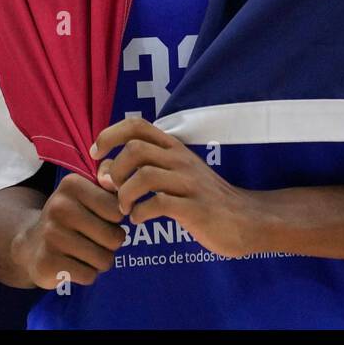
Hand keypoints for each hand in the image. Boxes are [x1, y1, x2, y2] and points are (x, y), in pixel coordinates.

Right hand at [11, 172, 126, 288]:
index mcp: (72, 185)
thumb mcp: (86, 195)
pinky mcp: (47, 263)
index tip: (101, 218)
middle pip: (114, 237)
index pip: (117, 210)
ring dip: (100, 261)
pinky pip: (89, 276)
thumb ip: (109, 188)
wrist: (31, 244)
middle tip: (94, 240)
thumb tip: (122, 197)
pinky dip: (87, 274)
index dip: (116, 220)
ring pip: (104, 259)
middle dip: (111, 244)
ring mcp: (51, 235)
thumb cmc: (71, 220)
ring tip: (84, 252)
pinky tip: (73, 264)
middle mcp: (59, 207)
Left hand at [91, 118, 261, 257]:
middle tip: (113, 190)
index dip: (109, 135)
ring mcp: (189, 183)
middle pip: (135, 149)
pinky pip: (158, 204)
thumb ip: (142, 168)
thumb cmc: (203, 198)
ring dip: (124, 195)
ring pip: (144, 175)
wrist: (246, 219)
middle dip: (115, 170)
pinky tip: (139, 220)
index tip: (96, 155)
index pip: (136, 125)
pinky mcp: (194, 207)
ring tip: (125, 209)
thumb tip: (104, 169)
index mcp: (174, 148)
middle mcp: (180, 159)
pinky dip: (140, 213)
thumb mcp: (175, 175)